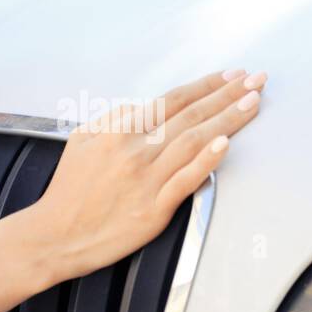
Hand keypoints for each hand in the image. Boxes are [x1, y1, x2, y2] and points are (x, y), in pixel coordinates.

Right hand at [36, 68, 266, 281]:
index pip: (172, 100)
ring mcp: (145, 180)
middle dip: (227, 94)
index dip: (205, 85)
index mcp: (119, 132)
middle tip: (256, 80)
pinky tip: (225, 145)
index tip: (232, 75)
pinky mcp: (152, 210)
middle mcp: (134, 151)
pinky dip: (206, 162)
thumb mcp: (81, 140)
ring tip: (252, 103)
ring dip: (226, 120)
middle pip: (189, 115)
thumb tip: (143, 107)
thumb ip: (114, 118)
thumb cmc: (69, 190)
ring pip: (192, 142)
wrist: (54, 236)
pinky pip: (184, 181)